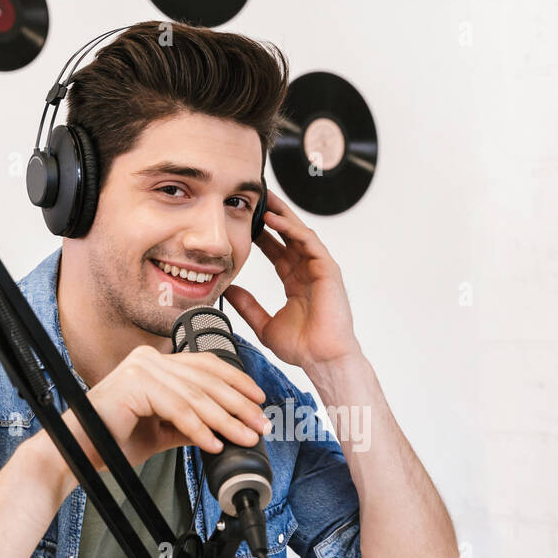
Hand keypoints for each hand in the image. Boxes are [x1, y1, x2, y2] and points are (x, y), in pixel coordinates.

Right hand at [26, 345, 271, 502]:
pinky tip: (214, 444)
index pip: (205, 366)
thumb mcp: (161, 431)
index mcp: (154, 363)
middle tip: (260, 424)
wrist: (76, 453)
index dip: (237, 382)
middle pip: (206, 379)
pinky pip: (178, 410)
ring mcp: (140, 370)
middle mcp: (148, 360)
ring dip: (226, 420)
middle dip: (239, 404)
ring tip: (245, 437)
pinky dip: (200, 429)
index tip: (258, 401)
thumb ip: (188, 425)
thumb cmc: (110, 441)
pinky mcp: (135, 386)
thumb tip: (222, 429)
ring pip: (197, 396)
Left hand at [223, 190, 360, 371]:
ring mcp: (319, 269)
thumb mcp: (263, 324)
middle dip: (273, 215)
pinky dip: (293, 229)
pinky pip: (310, 242)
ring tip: (265, 199)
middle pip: (289, 235)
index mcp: (295, 282)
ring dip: (283, 215)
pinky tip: (276, 220)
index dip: (262, 234)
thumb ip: (247, 306)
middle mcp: (308, 272)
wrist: (321, 359)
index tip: (244, 221)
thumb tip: (229, 290)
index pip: (277, 250)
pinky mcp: (328, 270)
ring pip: (300, 233)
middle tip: (255, 197)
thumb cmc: (302, 347)